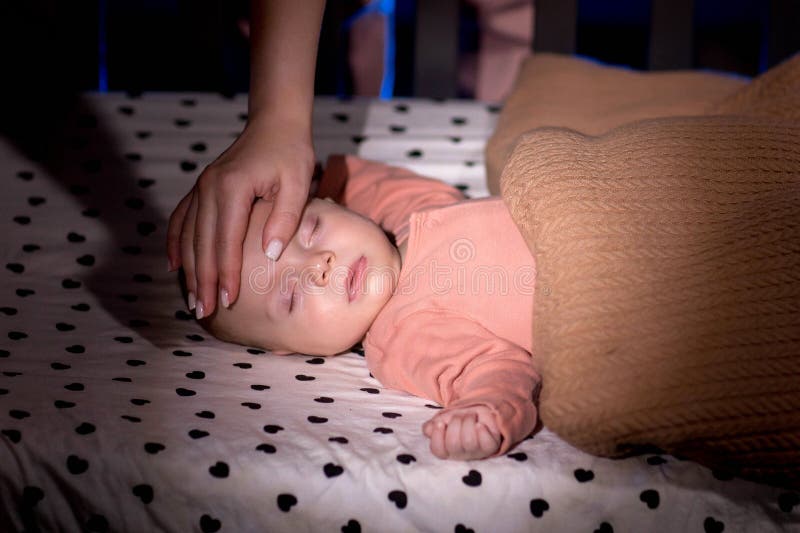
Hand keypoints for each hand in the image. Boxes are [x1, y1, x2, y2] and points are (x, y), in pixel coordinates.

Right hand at [167, 117, 313, 318]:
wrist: (275, 123)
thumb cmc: (291, 153)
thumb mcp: (298, 183)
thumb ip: (284, 218)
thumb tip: (270, 254)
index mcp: (233, 188)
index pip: (226, 241)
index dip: (225, 273)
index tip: (226, 301)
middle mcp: (209, 188)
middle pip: (201, 243)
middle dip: (202, 280)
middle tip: (203, 312)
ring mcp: (201, 187)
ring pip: (188, 235)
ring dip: (188, 269)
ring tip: (191, 299)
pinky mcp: (201, 187)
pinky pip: (181, 219)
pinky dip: (175, 243)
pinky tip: (174, 266)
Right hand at [422, 405, 501, 459]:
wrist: (480, 411)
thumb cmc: (459, 418)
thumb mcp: (443, 419)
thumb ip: (432, 425)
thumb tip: (428, 429)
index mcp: (447, 449)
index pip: (438, 451)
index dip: (437, 437)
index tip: (440, 423)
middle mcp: (461, 454)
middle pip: (453, 444)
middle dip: (455, 423)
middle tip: (459, 415)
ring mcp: (476, 452)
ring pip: (469, 441)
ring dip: (468, 422)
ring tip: (471, 416)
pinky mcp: (491, 447)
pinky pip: (486, 443)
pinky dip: (482, 431)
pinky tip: (480, 424)